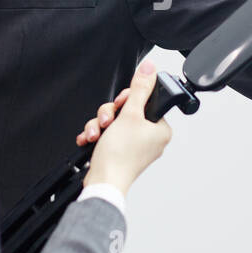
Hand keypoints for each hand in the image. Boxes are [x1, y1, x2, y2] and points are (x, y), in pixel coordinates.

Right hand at [79, 59, 171, 194]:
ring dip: (100, 125)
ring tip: (97, 134)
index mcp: (161, 129)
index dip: (128, 100)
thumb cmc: (119, 156)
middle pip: (127, 111)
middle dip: (110, 115)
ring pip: (115, 122)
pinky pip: (109, 135)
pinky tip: (90, 140)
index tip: (120, 106)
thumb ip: (139, 89)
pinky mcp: (121, 153)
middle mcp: (151, 138)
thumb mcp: (129, 115)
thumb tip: (150, 69)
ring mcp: (135, 147)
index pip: (146, 101)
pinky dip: (98, 136)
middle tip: (107, 122)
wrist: (103, 183)